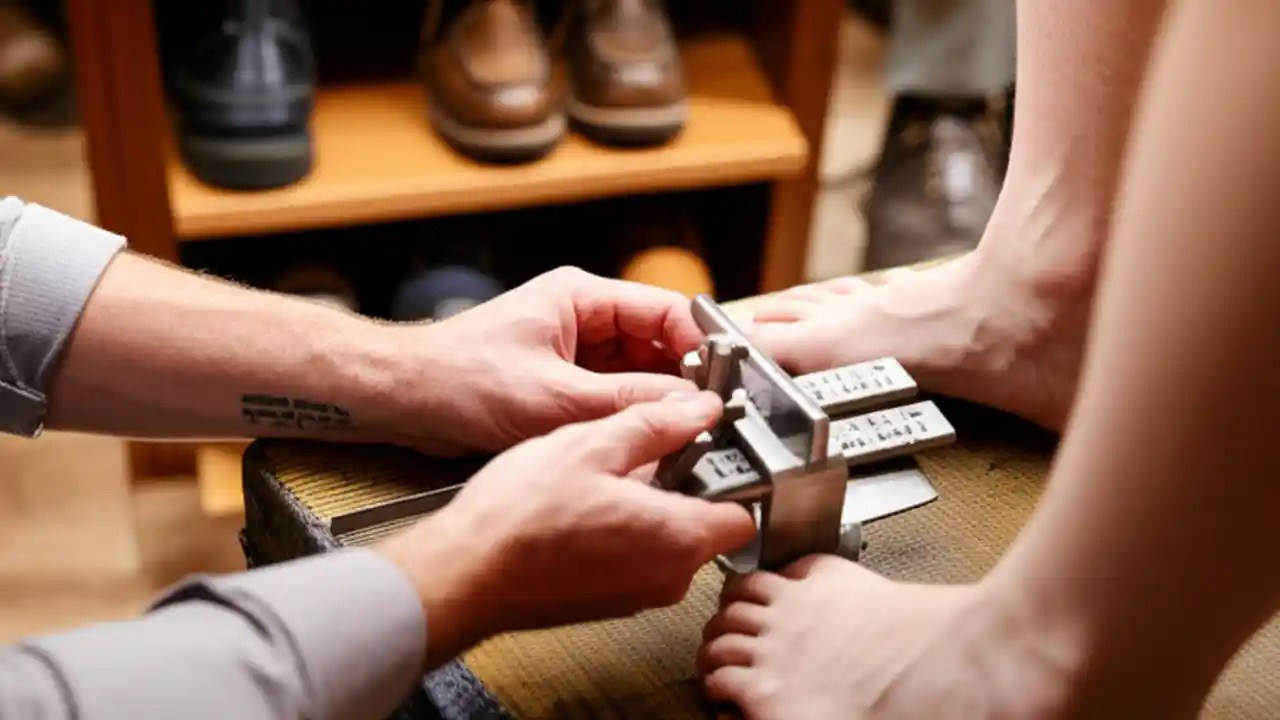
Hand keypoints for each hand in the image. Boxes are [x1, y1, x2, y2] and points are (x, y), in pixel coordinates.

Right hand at [378, 391, 757, 665]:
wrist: (464, 574)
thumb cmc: (519, 518)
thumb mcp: (592, 444)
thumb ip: (657, 424)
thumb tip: (699, 409)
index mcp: (678, 539)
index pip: (744, 510)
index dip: (730, 472)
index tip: (707, 444)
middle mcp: (668, 578)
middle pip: (706, 523)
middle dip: (683, 484)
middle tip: (643, 450)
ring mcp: (638, 596)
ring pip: (668, 540)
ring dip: (649, 505)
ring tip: (602, 475)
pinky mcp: (609, 602)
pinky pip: (636, 558)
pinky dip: (622, 530)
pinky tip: (582, 504)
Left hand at [390, 267, 704, 454]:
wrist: (405, 400)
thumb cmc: (459, 379)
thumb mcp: (552, 396)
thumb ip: (625, 400)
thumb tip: (687, 405)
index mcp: (582, 298)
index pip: (665, 312)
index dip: (698, 347)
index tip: (720, 384)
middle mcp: (584, 318)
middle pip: (659, 344)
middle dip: (682, 380)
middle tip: (706, 418)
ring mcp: (576, 350)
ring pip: (640, 373)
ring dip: (656, 401)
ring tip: (678, 433)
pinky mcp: (565, 381)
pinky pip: (614, 395)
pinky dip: (630, 415)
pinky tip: (643, 439)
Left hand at [697, 556, 1075, 718]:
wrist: (953, 663)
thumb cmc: (935, 641)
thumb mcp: (885, 598)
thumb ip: (856, 596)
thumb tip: (861, 615)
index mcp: (822, 580)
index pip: (763, 574)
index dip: (750, 593)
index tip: (749, 606)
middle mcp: (792, 608)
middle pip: (733, 601)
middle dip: (726, 620)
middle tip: (728, 639)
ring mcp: (777, 647)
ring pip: (720, 637)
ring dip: (716, 652)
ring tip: (720, 670)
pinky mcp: (768, 689)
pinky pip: (720, 679)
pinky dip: (718, 687)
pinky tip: (729, 700)